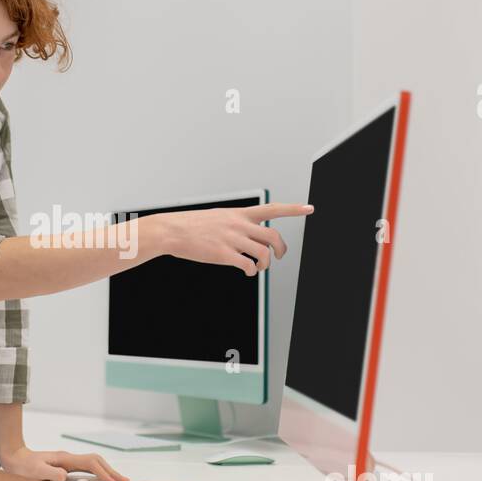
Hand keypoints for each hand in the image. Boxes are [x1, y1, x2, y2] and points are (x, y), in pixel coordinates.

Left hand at [0, 446, 128, 480]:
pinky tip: (102, 480)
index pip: (91, 464)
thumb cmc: (23, 467)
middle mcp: (69, 458)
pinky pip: (88, 467)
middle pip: (97, 461)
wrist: (14, 459)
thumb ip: (50, 473)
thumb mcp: (35, 471)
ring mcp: (68, 460)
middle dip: (111, 471)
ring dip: (107, 471)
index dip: (103, 473)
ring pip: (94, 463)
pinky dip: (99, 472)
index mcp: (65, 459)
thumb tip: (64, 477)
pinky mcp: (67, 465)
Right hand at [153, 202, 312, 275]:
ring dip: (265, 263)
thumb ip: (236, 223)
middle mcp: (239, 225)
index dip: (293, 209)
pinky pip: (247, 265)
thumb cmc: (191, 225)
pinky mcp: (223, 254)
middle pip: (273, 236)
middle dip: (282, 249)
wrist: (172, 230)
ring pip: (263, 253)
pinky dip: (250, 271)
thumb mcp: (218, 217)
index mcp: (239, 214)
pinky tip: (246, 271)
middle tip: (279, 256)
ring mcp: (232, 239)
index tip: (309, 208)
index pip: (272, 209)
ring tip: (258, 267)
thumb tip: (248, 235)